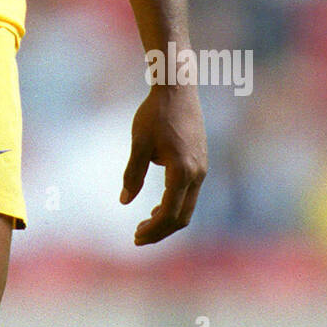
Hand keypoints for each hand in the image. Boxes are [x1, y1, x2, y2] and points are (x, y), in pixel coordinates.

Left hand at [120, 83, 206, 244]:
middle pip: (182, 217)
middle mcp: (197, 174)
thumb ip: (133, 174)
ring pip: (188, 206)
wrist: (178, 89)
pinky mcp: (201, 162)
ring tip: (145, 224)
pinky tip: (158, 206)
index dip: (153, 230)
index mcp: (182, 172)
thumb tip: (124, 201)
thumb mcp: (139, 144)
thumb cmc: (155, 114)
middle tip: (138, 236)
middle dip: (161, 231)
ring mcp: (202, 169)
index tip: (135, 237)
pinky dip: (175, 205)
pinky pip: (190, 193)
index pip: (169, 214)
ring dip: (168, 219)